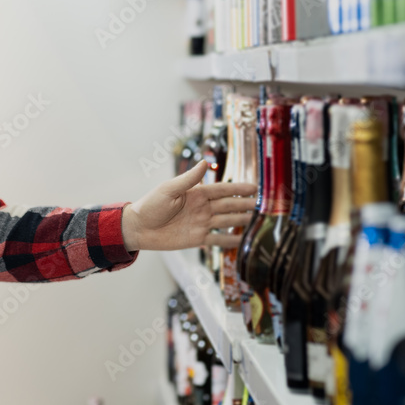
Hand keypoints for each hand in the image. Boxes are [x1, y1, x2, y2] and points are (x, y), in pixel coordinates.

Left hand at [121, 160, 256, 250]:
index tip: (255, 188)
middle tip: (264, 206)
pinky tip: (243, 241)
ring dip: (242, 221)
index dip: (239, 189)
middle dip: (246, 205)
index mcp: (196, 193)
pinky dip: (230, 240)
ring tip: (259, 222)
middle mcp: (202, 207)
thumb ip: (189, 179)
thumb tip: (205, 163)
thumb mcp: (169, 189)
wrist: (139, 228)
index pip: (223, 190)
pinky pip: (218, 239)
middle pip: (229, 206)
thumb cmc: (151, 205)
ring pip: (227, 221)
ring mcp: (201, 223)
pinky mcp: (198, 238)